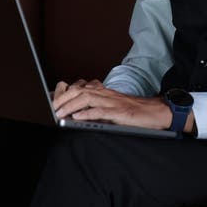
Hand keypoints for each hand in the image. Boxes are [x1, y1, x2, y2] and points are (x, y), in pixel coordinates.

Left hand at [51, 79, 173, 130]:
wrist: (155, 112)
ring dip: (71, 106)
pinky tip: (78, 118)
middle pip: (79, 91)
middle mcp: (106, 93)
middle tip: (52, 109)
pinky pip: (101, 111)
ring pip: (87, 99)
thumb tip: (77, 113)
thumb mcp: (112, 105)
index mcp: (103, 91)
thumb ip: (97, 106)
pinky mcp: (119, 112)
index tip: (52, 101)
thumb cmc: (133, 110)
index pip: (79, 88)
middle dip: (63, 99)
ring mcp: (112, 102)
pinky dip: (87, 114)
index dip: (64, 93)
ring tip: (60, 114)